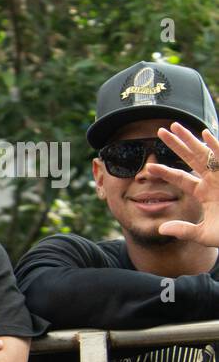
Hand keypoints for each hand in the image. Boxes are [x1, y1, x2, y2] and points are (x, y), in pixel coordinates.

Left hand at [150, 123, 218, 244]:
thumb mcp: (204, 235)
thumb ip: (184, 231)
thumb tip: (161, 229)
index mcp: (204, 192)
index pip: (180, 178)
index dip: (165, 172)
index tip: (149, 167)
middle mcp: (213, 180)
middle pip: (190, 158)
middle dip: (176, 144)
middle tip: (160, 130)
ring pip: (204, 153)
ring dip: (190, 139)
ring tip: (175, 126)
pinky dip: (215, 147)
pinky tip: (205, 134)